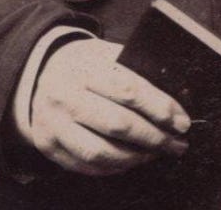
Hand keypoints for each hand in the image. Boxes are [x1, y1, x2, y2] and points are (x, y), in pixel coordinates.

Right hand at [24, 37, 190, 175]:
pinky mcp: (49, 146)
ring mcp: (54, 124)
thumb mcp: (105, 53)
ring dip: (136, 158)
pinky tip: (132, 161)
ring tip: (156, 153)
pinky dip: (114, 168)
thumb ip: (134, 72)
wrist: (38, 71)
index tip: (181, 121)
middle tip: (177, 143)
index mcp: (84, 67)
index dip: (159, 108)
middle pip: (118, 124)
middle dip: (154, 137)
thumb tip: (172, 102)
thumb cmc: (84, 63)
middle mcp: (66, 96)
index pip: (129, 89)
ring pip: (102, 152)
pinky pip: (87, 167)